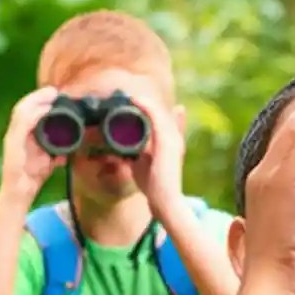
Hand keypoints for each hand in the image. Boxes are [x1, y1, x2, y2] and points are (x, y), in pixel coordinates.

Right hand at [0, 87, 64, 201]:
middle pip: (24, 107)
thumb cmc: (32, 176)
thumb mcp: (50, 160)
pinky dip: (33, 116)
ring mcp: (12, 138)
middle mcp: (16, 133)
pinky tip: (43, 110)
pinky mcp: (12, 145)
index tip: (55, 93)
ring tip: (49, 95)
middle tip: (54, 91)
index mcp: (23, 134)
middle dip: (39, 96)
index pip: (29, 110)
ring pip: (21, 111)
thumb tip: (71, 147)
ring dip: (36, 101)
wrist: (20, 193)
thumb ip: (58, 152)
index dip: (40, 100)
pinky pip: (21, 125)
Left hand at [128, 93, 185, 212]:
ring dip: (144, 101)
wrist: (165, 200)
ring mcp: (173, 139)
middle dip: (146, 103)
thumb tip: (119, 149)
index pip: (163, 120)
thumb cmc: (154, 186)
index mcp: (170, 143)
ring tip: (129, 94)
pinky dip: (146, 106)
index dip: (151, 109)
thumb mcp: (142, 165)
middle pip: (161, 113)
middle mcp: (175, 138)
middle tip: (128, 94)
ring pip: (158, 112)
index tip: (135, 100)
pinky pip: (156, 117)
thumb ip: (134, 155)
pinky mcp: (167, 141)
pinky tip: (135, 100)